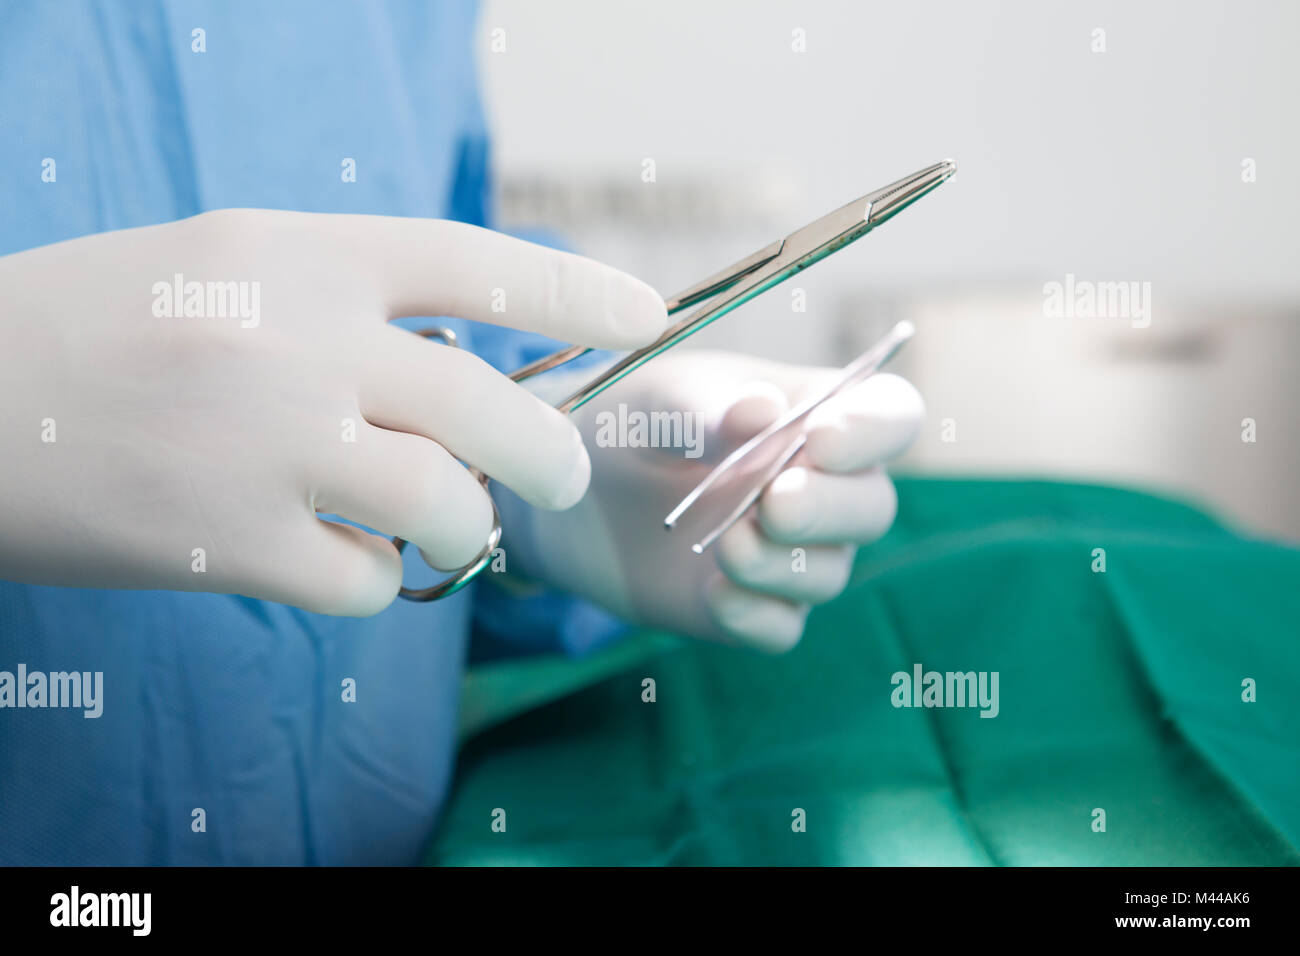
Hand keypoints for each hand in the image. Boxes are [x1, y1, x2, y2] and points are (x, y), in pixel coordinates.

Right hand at [0, 210, 665, 614]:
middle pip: (493, 408)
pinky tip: (333, 560)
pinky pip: (371, 582)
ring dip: (466, 526)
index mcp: (300, 254)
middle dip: (551, 454)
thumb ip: (349, 305)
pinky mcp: (235, 545)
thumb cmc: (103, 327)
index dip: (577, 289)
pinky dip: (374, 581)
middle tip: (555, 474)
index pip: (477, 261)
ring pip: (449, 504)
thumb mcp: (230, 268)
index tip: (646, 315)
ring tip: (441, 524)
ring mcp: (271, 445)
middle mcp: (300, 341)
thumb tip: (465, 379)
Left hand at [497, 349, 922, 650]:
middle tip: (772, 502)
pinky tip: (714, 593)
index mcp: (817, 413)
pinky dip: (755, 614)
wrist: (566, 498)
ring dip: (784, 562)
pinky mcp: (752, 608)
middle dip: (828, 507)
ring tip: (725, 543)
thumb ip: (706, 405)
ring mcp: (790, 554)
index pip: (891, 417)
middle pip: (873, 505)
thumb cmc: (628, 426)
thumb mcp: (656, 400)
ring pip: (829, 573)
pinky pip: (782, 628)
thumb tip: (762, 410)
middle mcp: (820, 487)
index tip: (821, 438)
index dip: (874, 430)